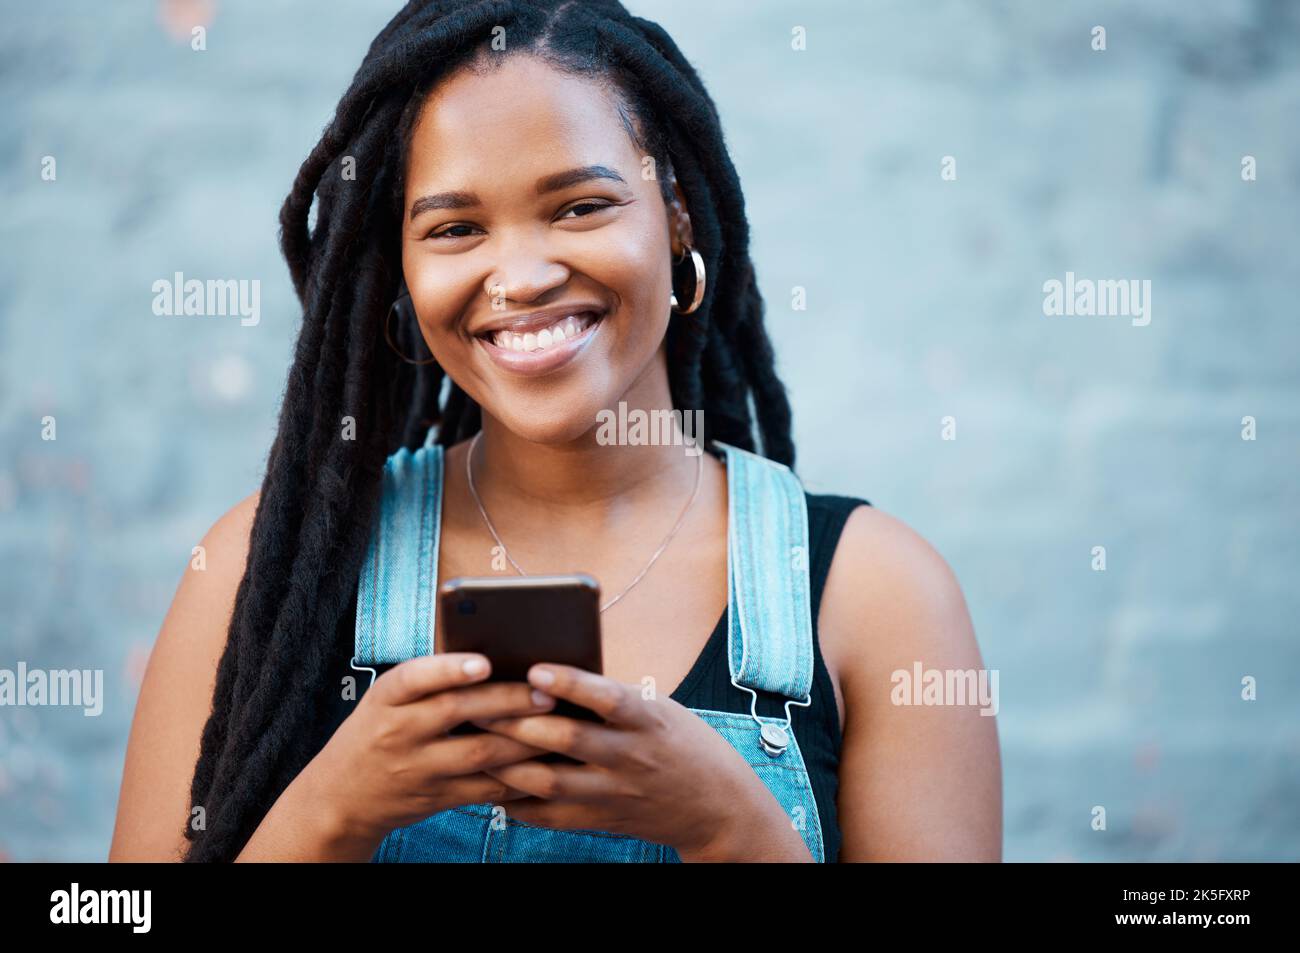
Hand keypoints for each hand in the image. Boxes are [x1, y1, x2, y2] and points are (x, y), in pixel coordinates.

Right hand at [304, 653, 558, 855]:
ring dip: (523, 739)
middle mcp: (399, 731)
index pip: (412, 678)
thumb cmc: (378, 731)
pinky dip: (517, 776)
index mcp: (386, 698)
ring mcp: (417, 768)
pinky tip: (543, 762)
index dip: (448, 669)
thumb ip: (428, 681)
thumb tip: (495, 658)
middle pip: (456, 712)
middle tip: (547, 692)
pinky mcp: (435, 798)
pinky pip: (483, 788)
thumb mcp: (386, 700)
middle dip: (507, 700)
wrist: (341, 796)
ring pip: (478, 753)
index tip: (483, 662)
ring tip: (558, 724)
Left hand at [470, 664, 813, 860]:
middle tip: (477, 705)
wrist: (716, 806)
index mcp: (647, 719)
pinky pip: (551, 815)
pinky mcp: (603, 820)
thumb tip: (548, 679)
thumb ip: (610, 700)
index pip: (605, 697)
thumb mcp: (658, 710)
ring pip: (550, 781)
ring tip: (475, 744)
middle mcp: (631, 757)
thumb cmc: (680, 742)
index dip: (568, 683)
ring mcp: (615, 793)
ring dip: (507, 763)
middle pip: (566, 739)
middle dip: (517, 722)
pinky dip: (519, 801)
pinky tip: (494, 784)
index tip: (534, 669)